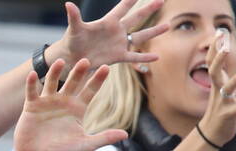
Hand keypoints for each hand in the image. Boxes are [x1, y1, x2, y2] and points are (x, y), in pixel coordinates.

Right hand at [11, 58, 125, 150]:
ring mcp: (48, 102)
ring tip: (59, 61)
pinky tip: (33, 74)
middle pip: (73, 82)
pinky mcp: (32, 106)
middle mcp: (64, 102)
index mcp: (78, 109)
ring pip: (52, 82)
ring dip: (55, 71)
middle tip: (85, 61)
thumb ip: (103, 138)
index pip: (90, 90)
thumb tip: (125, 135)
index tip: (106, 68)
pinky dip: (31, 83)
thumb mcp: (85, 146)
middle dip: (79, 72)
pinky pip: (32, 92)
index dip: (98, 80)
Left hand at [53, 0, 168, 69]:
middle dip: (149, 9)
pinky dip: (144, 58)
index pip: (123, 7)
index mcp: (108, 22)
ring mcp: (118, 44)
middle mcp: (116, 31)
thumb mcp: (74, 29)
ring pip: (140, 36)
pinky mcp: (117, 57)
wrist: (71, 59)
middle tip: (161, 0)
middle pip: (136, 17)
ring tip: (167, 26)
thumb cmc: (71, 42)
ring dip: (153, 32)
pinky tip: (157, 57)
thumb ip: (74, 17)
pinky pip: (133, 57)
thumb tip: (68, 4)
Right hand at [196, 29, 235, 147]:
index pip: (212, 63)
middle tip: (226, 47)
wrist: (211, 134)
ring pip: (228, 89)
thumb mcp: (232, 89)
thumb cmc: (223, 108)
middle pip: (214, 72)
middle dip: (219, 60)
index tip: (219, 33)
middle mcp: (217, 91)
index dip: (214, 48)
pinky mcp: (227, 115)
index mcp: (217, 83)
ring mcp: (222, 103)